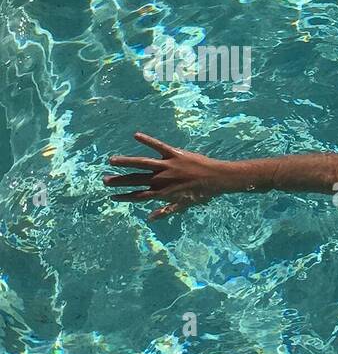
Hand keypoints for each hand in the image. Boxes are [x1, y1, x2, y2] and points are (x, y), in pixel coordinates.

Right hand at [104, 133, 236, 219]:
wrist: (218, 179)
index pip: (139, 196)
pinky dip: (147, 140)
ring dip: (126, 162)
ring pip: (141, 164)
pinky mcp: (174, 154)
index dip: (124, 197)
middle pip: (136, 180)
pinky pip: (158, 146)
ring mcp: (167, 166)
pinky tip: (136, 135)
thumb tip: (150, 218)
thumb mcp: (184, 205)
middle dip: (119, 181)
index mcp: (162, 192)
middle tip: (104, 180)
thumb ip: (166, 211)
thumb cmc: (202, 193)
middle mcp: (162, 179)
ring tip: (112, 160)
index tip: (111, 196)